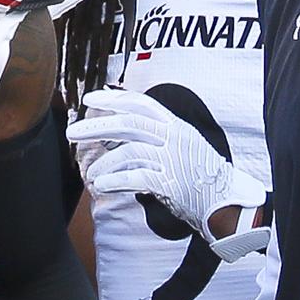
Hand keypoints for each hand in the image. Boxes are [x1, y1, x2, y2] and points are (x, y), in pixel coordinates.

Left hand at [67, 87, 268, 251]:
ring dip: (105, 163)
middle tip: (72, 132)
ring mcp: (173, 160)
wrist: (227, 201)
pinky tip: (102, 185)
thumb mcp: (185, 144)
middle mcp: (174, 138)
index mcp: (176, 126)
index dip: (114, 99)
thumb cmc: (202, 175)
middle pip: (130, 123)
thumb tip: (123, 130)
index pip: (141, 104)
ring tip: (91, 174)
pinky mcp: (172, 183)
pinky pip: (137, 178)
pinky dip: (116, 180)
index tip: (91, 99)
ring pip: (130, 151)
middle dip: (97, 126)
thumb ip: (159, 134)